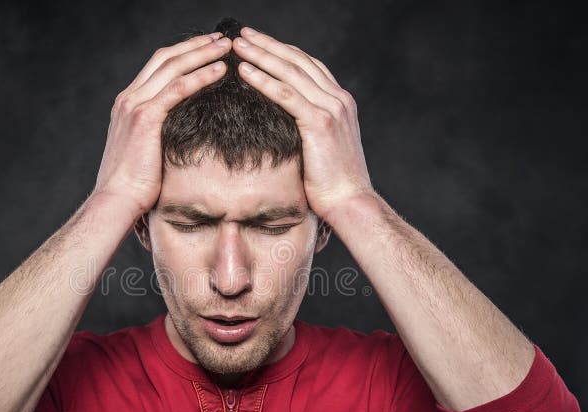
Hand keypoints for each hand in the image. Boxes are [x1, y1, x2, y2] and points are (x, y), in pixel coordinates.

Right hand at [91, 33, 231, 218]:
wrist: (116, 200)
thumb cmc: (133, 185)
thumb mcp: (145, 152)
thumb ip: (159, 135)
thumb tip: (183, 134)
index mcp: (127, 104)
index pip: (157, 67)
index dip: (183, 53)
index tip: (207, 48)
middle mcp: (128, 98)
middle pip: (165, 58)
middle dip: (195, 46)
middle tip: (221, 39)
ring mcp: (135, 105)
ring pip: (173, 67)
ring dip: (202, 54)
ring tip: (226, 48)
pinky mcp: (145, 118)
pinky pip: (177, 88)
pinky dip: (200, 76)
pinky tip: (220, 71)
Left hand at [231, 27, 374, 220]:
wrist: (349, 201)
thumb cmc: (332, 183)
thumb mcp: (322, 147)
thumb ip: (309, 128)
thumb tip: (283, 125)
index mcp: (340, 101)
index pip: (308, 65)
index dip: (282, 51)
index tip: (258, 43)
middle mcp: (338, 99)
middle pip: (297, 61)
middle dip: (267, 45)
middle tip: (242, 34)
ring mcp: (331, 108)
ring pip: (290, 72)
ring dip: (261, 55)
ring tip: (237, 46)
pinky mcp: (320, 123)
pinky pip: (286, 95)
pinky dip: (263, 80)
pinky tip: (245, 72)